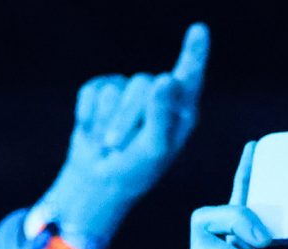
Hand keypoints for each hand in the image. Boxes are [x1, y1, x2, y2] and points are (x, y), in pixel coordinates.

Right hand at [40, 24, 209, 248]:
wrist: (98, 179)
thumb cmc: (135, 169)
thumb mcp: (154, 150)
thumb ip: (162, 117)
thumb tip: (166, 79)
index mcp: (180, 108)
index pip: (189, 75)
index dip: (193, 52)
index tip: (199, 30)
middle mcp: (157, 93)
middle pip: (141, 85)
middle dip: (125, 120)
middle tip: (116, 147)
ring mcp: (128, 89)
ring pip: (114, 90)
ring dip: (106, 124)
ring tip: (108, 145)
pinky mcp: (102, 89)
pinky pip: (92, 92)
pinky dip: (88, 117)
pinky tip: (92, 132)